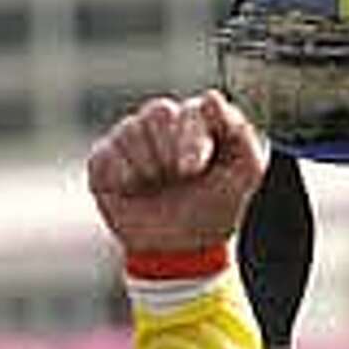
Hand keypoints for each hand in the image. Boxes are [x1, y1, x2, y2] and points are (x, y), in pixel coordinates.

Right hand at [86, 89, 267, 254]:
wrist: (179, 251)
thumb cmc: (213, 211)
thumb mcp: (244, 176)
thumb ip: (244, 136)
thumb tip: (210, 97)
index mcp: (199, 121)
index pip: (195, 109)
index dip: (193, 138)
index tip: (194, 168)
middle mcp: (164, 122)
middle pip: (160, 112)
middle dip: (172, 153)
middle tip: (181, 179)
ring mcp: (131, 137)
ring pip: (132, 130)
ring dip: (149, 168)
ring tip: (159, 186)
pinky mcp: (104, 158)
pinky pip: (105, 155)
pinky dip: (122, 177)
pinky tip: (134, 191)